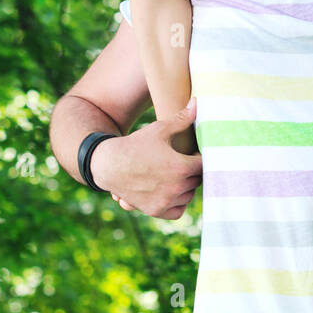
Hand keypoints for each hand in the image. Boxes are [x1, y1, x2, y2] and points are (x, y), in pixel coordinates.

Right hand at [93, 100, 201, 219]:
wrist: (109, 165)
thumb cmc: (136, 144)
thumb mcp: (159, 129)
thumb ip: (182, 119)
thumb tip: (197, 102)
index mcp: (180, 167)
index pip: (204, 165)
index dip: (200, 157)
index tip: (193, 152)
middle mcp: (175, 188)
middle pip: (197, 180)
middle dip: (193, 170)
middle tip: (186, 162)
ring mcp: (165, 201)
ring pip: (189, 195)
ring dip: (187, 186)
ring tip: (178, 174)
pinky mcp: (156, 211)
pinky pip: (177, 211)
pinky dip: (178, 202)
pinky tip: (173, 190)